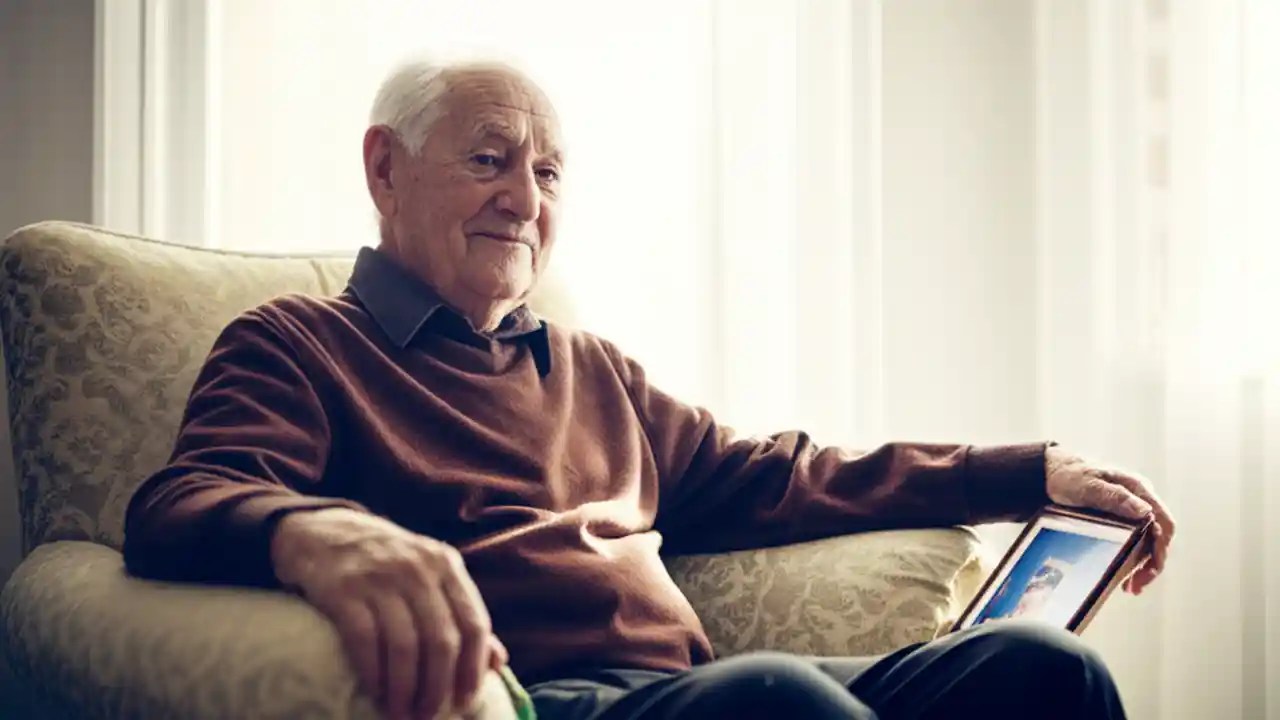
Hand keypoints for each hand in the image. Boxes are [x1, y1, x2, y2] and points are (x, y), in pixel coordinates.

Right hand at [270, 507, 506, 719]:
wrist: (323, 531)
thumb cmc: (385, 562)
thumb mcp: (430, 575)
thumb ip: (463, 613)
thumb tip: (498, 661)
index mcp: (447, 565)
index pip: (475, 623)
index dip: (473, 669)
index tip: (465, 702)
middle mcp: (418, 568)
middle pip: (441, 641)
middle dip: (437, 688)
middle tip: (427, 717)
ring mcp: (380, 577)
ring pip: (405, 646)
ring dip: (405, 689)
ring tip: (401, 714)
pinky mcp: (343, 589)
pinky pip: (365, 641)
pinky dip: (374, 674)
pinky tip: (375, 693)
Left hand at [1045, 446, 1175, 594]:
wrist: (1050, 472)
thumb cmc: (1069, 475)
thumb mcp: (1088, 485)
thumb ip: (1115, 497)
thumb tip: (1145, 512)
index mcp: (1138, 489)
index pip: (1163, 521)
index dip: (1161, 548)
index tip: (1151, 569)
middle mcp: (1139, 500)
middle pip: (1158, 535)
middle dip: (1151, 563)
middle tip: (1136, 585)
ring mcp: (1130, 509)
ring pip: (1146, 540)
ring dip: (1142, 564)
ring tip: (1131, 586)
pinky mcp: (1119, 518)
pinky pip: (1133, 540)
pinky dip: (1131, 558)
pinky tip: (1124, 573)